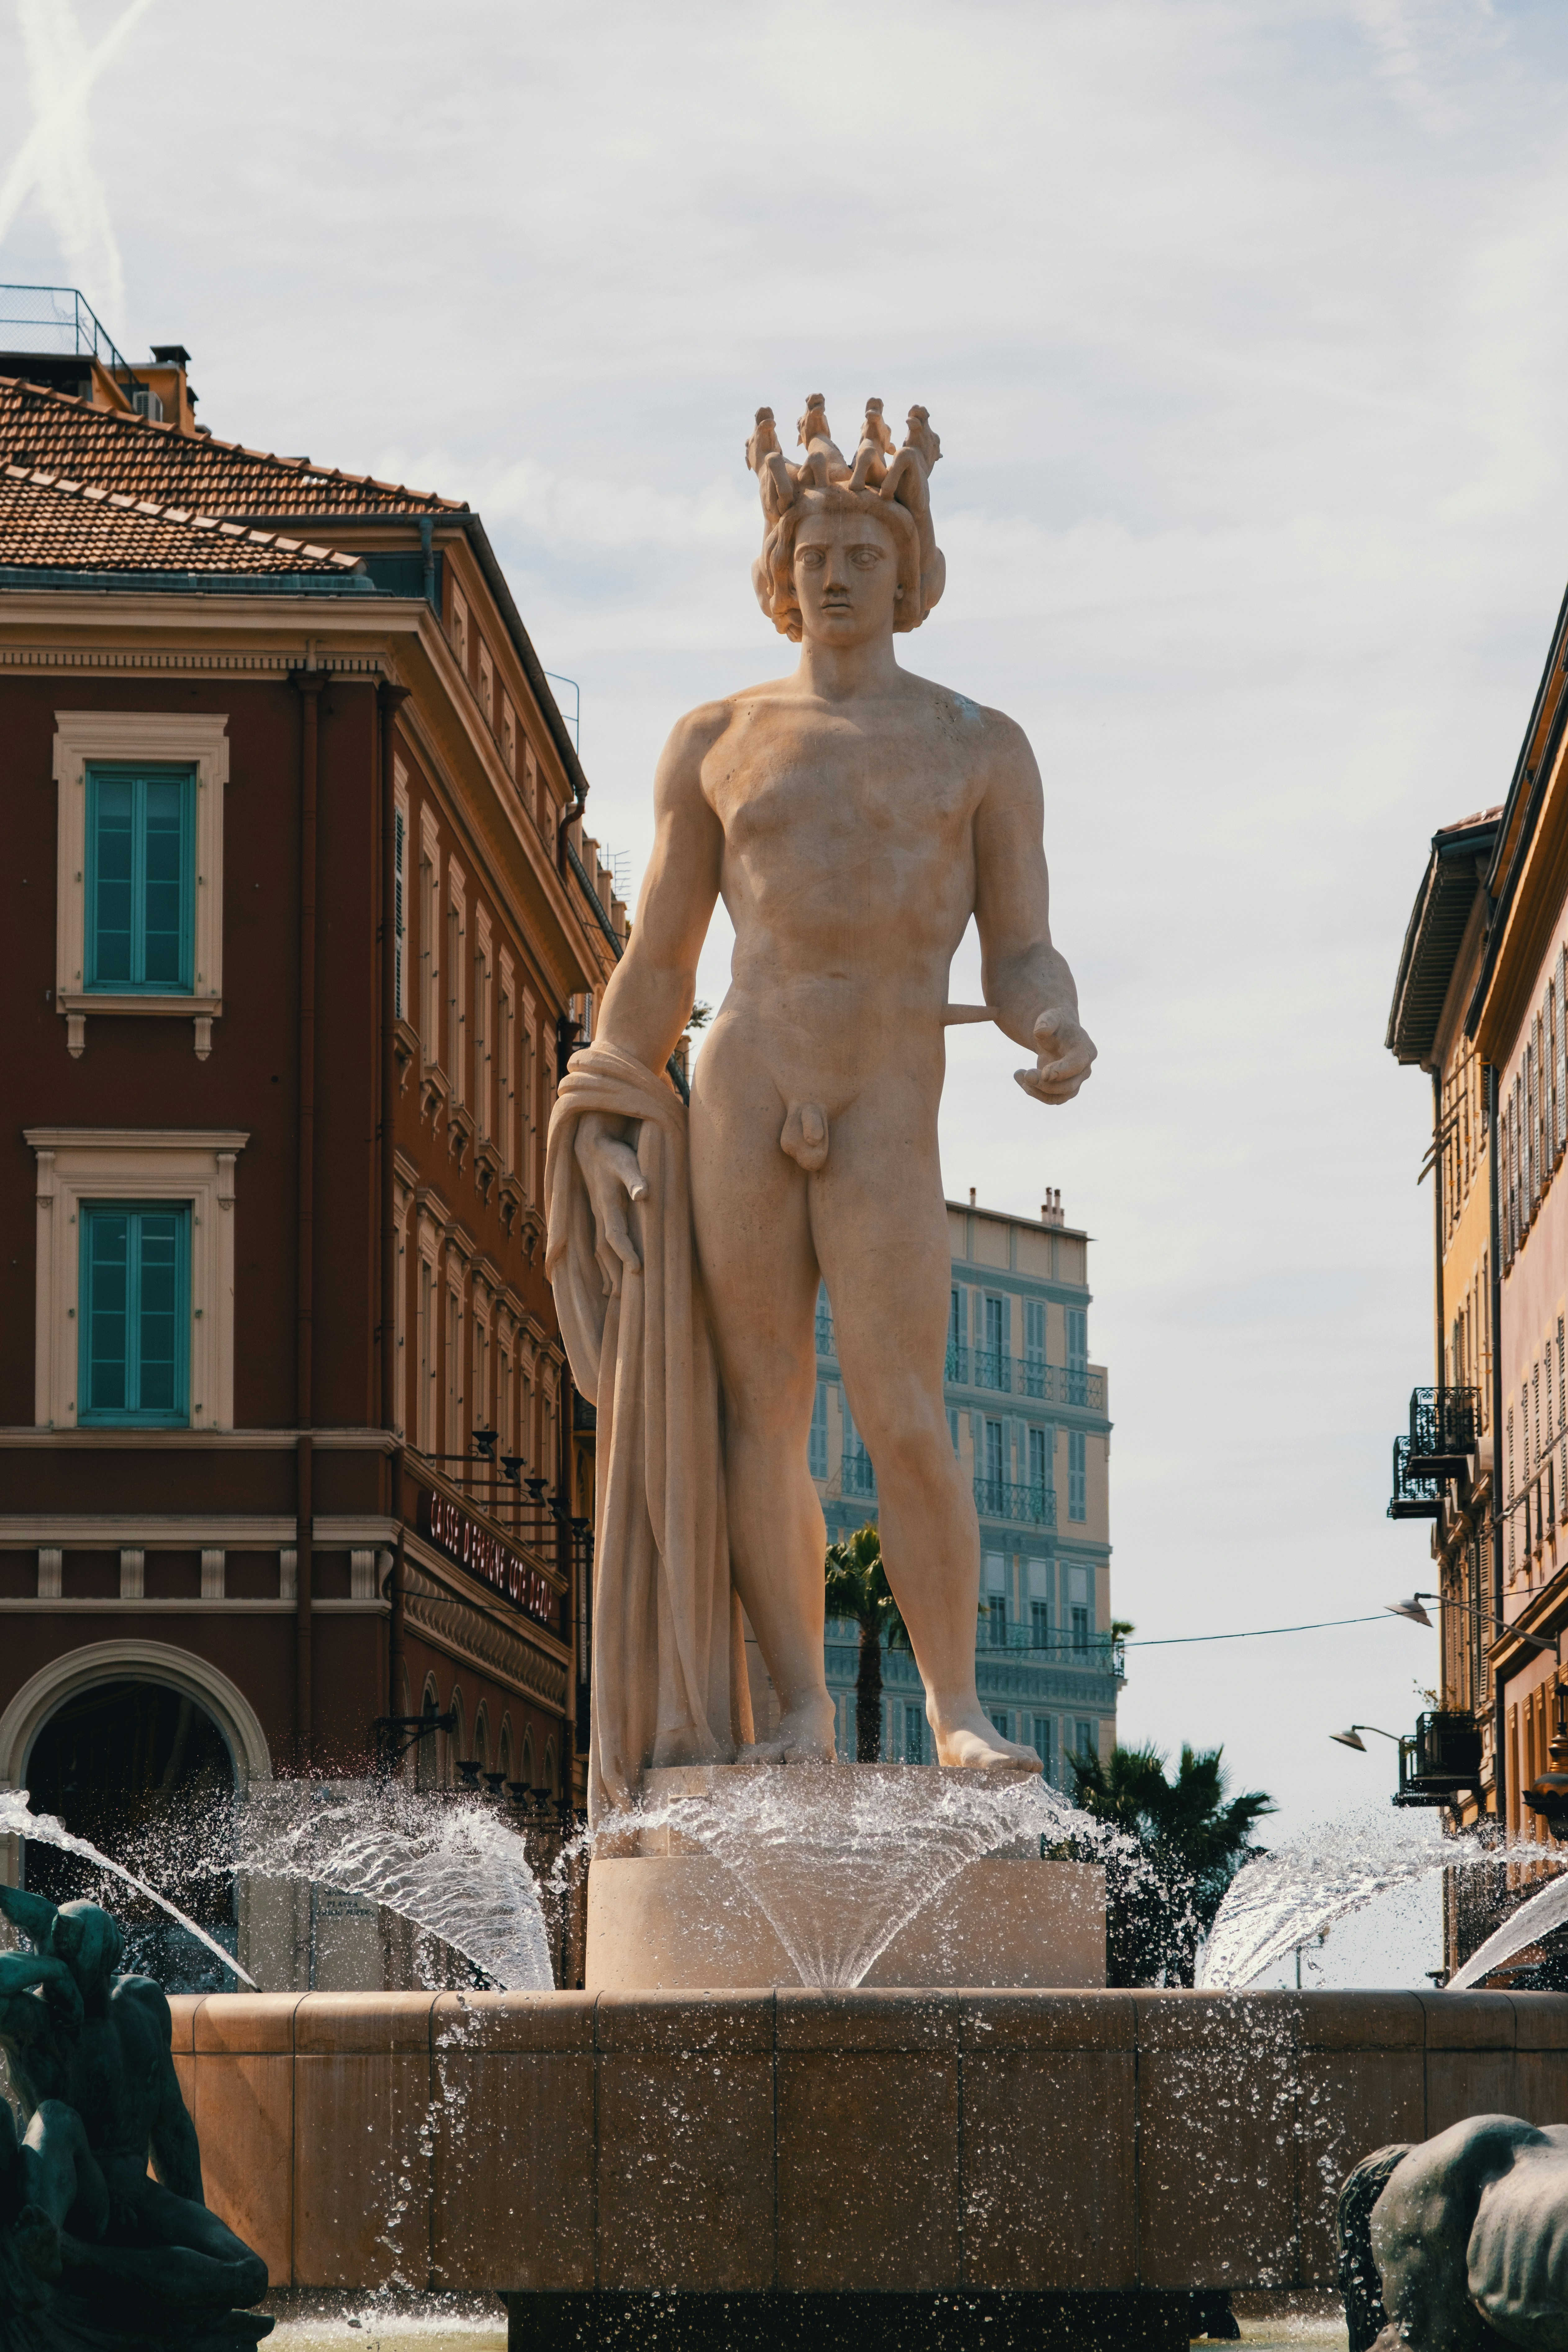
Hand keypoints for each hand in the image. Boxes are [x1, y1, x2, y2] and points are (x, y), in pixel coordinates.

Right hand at [575, 1112, 648, 1296]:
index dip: (626, 1253)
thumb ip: (635, 1178)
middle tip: (625, 1298)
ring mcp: (597, 1216)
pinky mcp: (599, 1214)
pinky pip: (599, 1243)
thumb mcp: (626, 1162)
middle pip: (605, 1251)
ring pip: (600, 1250)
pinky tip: (607, 1273)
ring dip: (607, 1271)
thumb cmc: (612, 1152)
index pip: (614, 1236)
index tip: (637, 1270)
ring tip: (615, 1294)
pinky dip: (603, 1261)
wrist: (589, 1143)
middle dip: (614, 1273)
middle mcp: (599, 1215)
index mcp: (606, 1205)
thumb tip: (644, 1194)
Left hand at [1015, 1007, 1096, 1104]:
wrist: (1058, 1034)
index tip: (1043, 1073)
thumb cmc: (1056, 1024)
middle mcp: (1085, 1069)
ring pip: (1059, 1097)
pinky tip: (1019, 1076)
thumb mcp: (1051, 1018)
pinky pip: (1051, 1099)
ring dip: (1036, 1091)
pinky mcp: (1064, 1090)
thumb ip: (1047, 1022)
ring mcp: (1076, 1081)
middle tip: (1025, 1074)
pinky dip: (1033, 1092)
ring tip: (1019, 1074)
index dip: (1061, 1070)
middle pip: (1068, 1086)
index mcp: (1086, 1050)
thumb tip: (1040, 1031)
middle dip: (1044, 1084)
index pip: (1077, 1064)